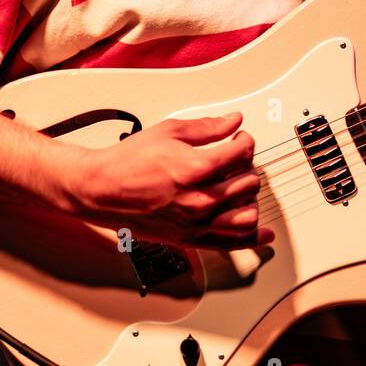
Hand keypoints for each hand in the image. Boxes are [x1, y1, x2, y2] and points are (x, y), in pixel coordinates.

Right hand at [62, 112, 274, 249]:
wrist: (101, 190)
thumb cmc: (128, 162)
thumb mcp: (168, 131)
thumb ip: (206, 127)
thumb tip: (232, 122)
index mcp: (195, 169)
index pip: (241, 153)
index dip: (245, 140)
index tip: (239, 138)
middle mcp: (199, 199)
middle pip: (248, 182)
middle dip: (247, 166)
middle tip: (236, 160)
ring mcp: (196, 223)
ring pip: (248, 213)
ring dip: (250, 197)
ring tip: (239, 186)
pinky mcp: (191, 239)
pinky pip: (232, 243)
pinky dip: (253, 238)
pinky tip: (264, 233)